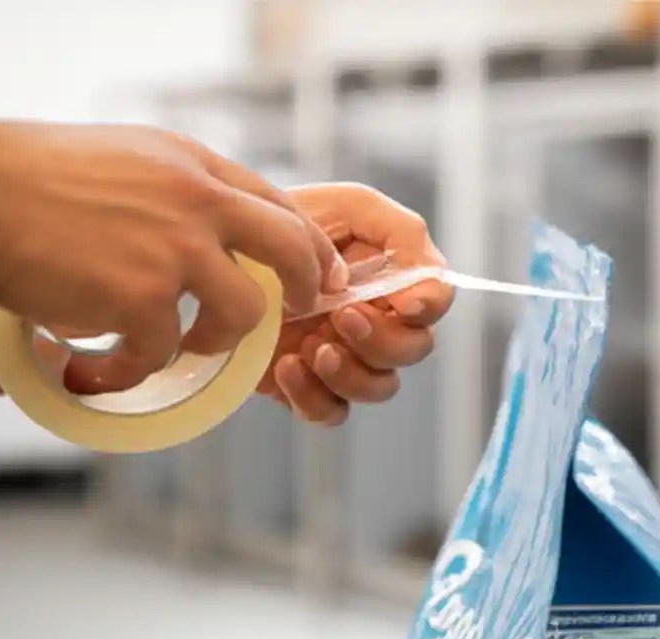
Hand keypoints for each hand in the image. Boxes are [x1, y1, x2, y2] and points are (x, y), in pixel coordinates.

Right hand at [0, 122, 345, 393]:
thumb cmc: (29, 176)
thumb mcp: (125, 156)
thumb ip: (176, 186)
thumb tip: (211, 223)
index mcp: (194, 166)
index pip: (277, 204)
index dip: (304, 243)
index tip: (312, 271)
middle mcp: (199, 204)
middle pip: (290, 252)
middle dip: (302, 290)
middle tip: (291, 314)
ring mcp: (177, 252)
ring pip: (240, 317)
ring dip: (208, 344)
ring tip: (164, 349)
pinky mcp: (144, 300)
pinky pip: (160, 356)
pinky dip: (125, 373)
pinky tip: (91, 373)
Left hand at [259, 183, 454, 424]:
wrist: (224, 245)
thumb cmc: (290, 219)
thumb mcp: (349, 206)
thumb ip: (400, 231)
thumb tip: (417, 287)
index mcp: (394, 280)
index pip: (435, 301)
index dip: (428, 306)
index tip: (405, 304)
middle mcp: (377, 322)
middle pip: (412, 350)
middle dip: (382, 339)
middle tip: (342, 316)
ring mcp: (345, 356)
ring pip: (379, 387)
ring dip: (352, 372)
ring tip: (313, 346)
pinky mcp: (307, 384)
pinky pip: (329, 411)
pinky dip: (313, 396)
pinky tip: (286, 365)